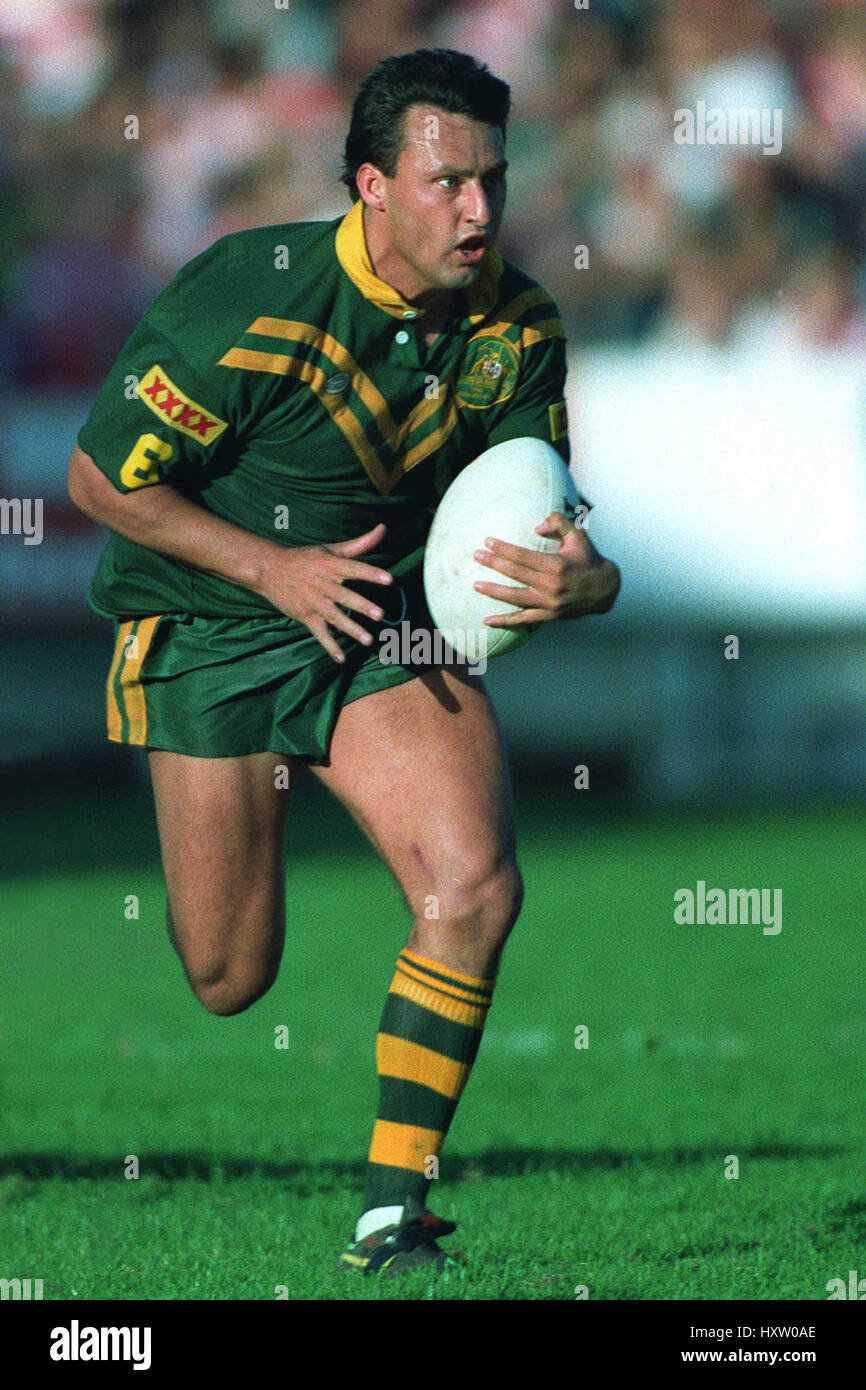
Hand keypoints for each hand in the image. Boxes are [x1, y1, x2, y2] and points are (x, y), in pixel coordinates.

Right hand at [259, 523, 392, 661]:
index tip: (389, 579)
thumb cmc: (306, 559)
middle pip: (344, 596)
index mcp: (330, 565)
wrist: (269, 569)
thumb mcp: (331, 549)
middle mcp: (322, 583)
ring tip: (368, 640)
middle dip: (361, 605)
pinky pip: (319, 632)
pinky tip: (341, 658)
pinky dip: (329, 645)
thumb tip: (383, 529)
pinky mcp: (305, 615)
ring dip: (351, 629)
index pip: (353, 568)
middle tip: (380, 615)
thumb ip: (360, 544)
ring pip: (334, 616)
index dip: (370, 573)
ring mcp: (313, 601)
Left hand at [473, 511, 619, 627]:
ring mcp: (548, 603)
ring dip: (493, 591)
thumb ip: (558, 523)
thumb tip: (536, 527)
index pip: (522, 556)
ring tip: (475, 585)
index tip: (488, 542)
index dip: (503, 548)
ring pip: (514, 597)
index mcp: (556, 565)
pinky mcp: (549, 616)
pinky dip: (505, 621)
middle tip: (476, 555)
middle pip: (515, 573)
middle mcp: (551, 586)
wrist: (605, 589)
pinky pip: (523, 620)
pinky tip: (488, 620)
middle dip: (493, 563)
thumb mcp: (578, 536)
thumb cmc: (588, 558)